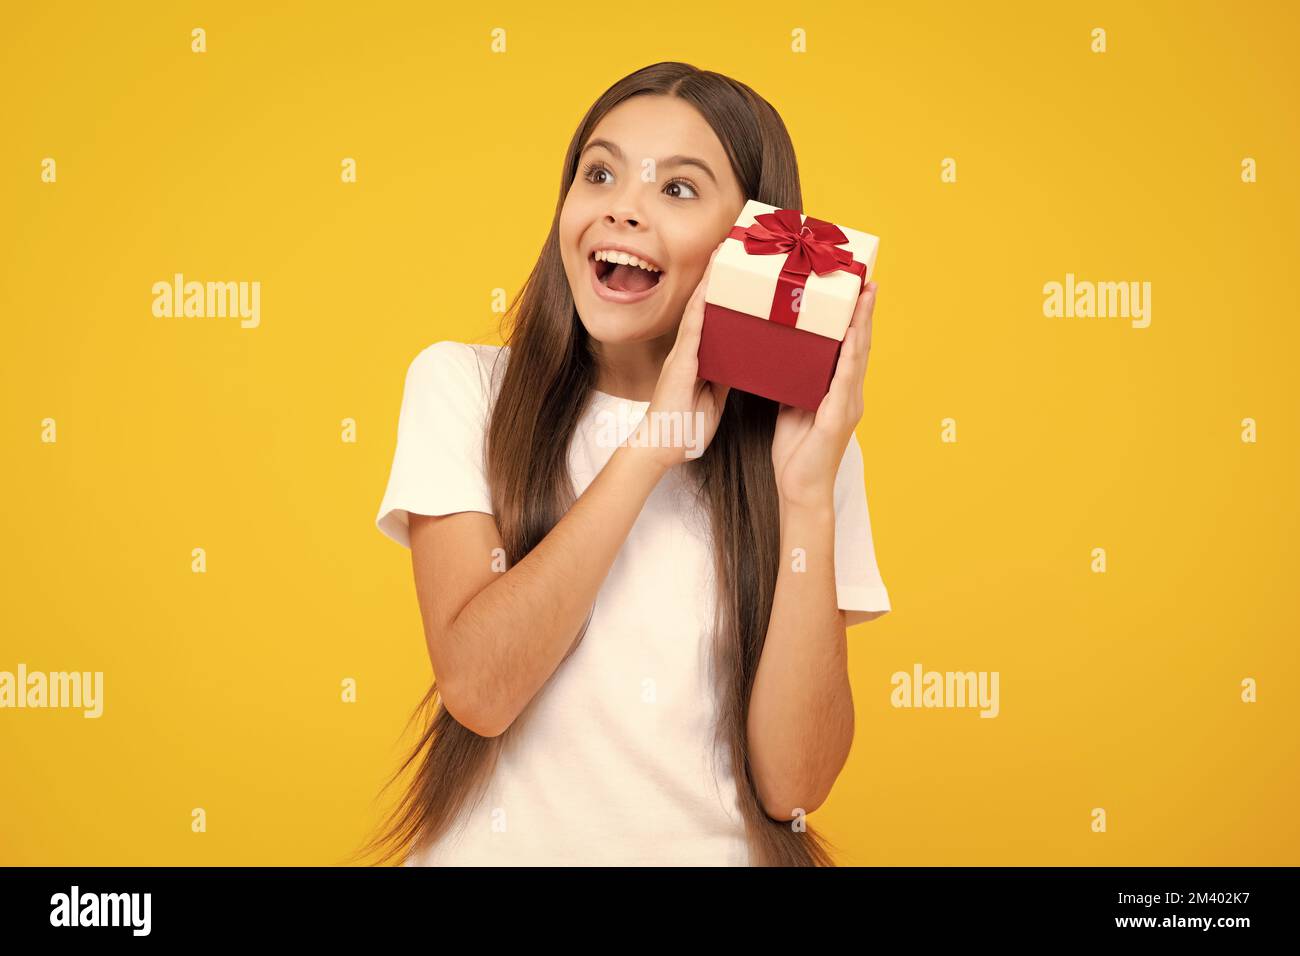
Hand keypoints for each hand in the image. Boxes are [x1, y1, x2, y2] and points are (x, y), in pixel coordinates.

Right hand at [633, 240, 730, 469]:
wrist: (660, 449)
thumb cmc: (684, 429)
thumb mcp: (714, 400)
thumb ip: (723, 378)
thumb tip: (740, 362)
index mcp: (697, 358)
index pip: (711, 317)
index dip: (720, 291)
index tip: (732, 267)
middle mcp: (688, 350)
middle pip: (704, 305)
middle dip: (715, 277)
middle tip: (731, 247)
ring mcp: (683, 354)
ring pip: (698, 310)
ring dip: (710, 281)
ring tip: (723, 254)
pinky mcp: (681, 364)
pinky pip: (693, 329)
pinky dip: (701, 306)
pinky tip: (710, 286)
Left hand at [770, 280, 877, 507]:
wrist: (801, 489)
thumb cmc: (796, 453)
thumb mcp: (791, 409)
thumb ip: (794, 385)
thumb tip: (783, 360)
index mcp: (840, 392)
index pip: (850, 349)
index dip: (854, 320)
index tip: (856, 292)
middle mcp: (851, 394)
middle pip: (861, 345)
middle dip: (864, 312)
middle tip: (867, 280)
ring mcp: (848, 404)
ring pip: (858, 355)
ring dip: (862, 323)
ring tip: (864, 295)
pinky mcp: (839, 415)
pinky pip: (846, 376)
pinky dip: (850, 351)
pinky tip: (852, 332)